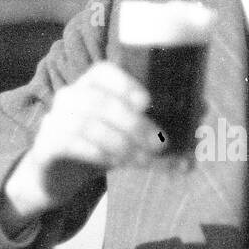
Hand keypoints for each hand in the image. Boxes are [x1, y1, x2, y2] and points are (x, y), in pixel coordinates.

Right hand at [0, 61, 164, 227]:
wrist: (56, 177)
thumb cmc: (99, 147)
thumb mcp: (128, 134)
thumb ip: (160, 122)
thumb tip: (203, 108)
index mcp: (90, 86)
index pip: (102, 72)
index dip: (124, 84)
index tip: (147, 101)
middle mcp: (69, 98)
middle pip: (98, 101)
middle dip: (133, 123)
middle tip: (160, 143)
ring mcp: (53, 121)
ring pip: (86, 124)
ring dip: (120, 143)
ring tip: (143, 160)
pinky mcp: (45, 147)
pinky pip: (69, 144)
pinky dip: (96, 152)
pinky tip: (114, 163)